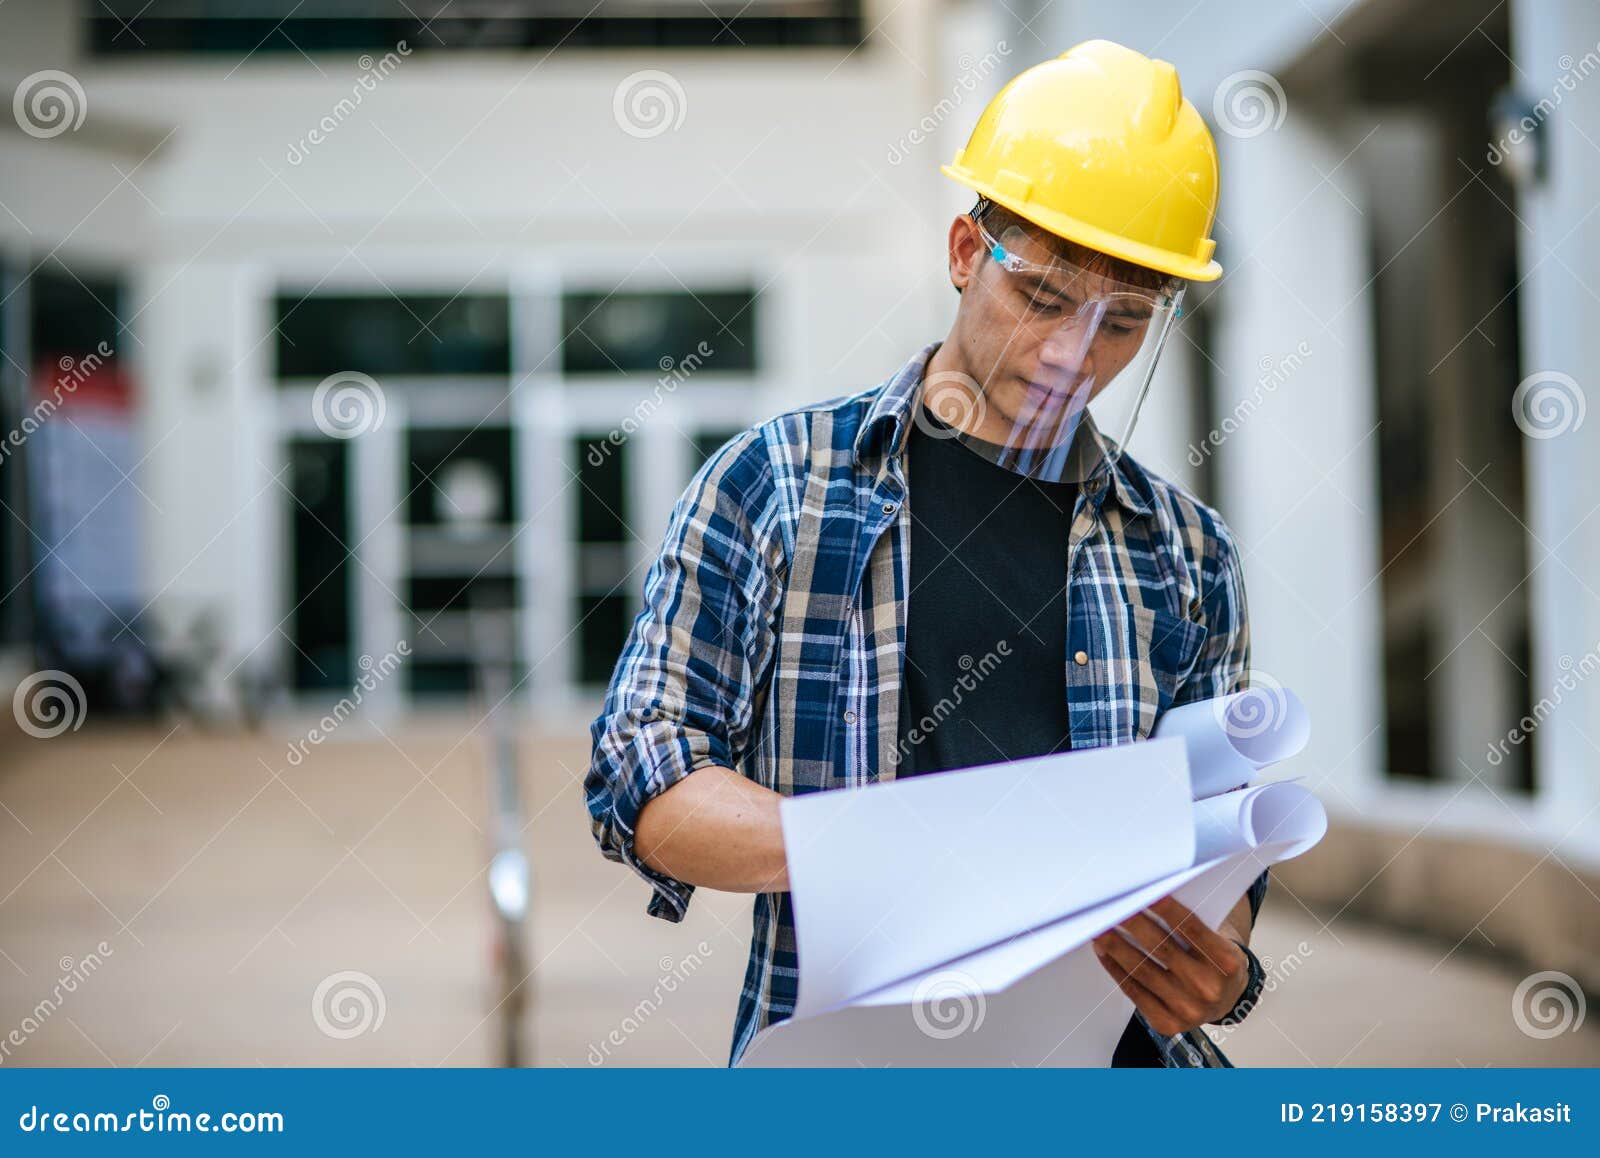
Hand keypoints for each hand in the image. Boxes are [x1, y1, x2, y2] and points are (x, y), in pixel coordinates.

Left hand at [1091, 895, 1248, 1035]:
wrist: (1226, 1001)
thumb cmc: (1214, 961)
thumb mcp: (1216, 941)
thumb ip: (1190, 925)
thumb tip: (1147, 898)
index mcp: (1226, 962)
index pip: (1191, 928)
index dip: (1167, 909)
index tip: (1145, 892)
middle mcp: (1208, 988)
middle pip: (1163, 949)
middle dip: (1133, 925)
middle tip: (1112, 906)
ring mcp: (1188, 1009)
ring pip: (1143, 971)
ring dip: (1116, 947)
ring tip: (1099, 928)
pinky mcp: (1168, 1023)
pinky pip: (1134, 992)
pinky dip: (1116, 969)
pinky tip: (1103, 952)